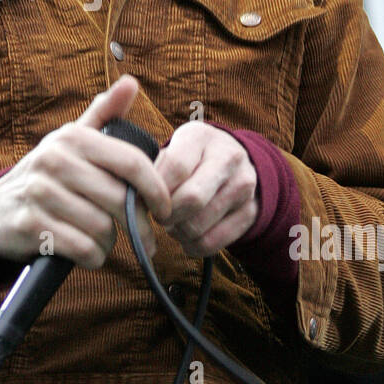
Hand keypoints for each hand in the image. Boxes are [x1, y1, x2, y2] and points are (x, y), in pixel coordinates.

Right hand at [0, 75, 171, 269]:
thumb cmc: (49, 175)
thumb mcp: (73, 140)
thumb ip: (105, 112)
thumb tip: (131, 82)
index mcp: (72, 138)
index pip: (130, 162)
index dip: (156, 188)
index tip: (165, 208)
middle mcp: (54, 160)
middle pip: (119, 200)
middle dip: (138, 225)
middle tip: (145, 237)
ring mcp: (40, 193)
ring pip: (102, 228)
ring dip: (111, 242)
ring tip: (107, 240)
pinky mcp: (31, 225)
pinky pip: (82, 248)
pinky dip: (93, 256)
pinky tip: (89, 252)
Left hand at [153, 122, 258, 256]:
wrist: (233, 161)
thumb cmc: (190, 158)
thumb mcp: (172, 150)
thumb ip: (153, 169)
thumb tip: (134, 197)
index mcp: (201, 136)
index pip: (176, 167)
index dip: (156, 191)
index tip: (147, 200)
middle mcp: (229, 157)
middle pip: (192, 199)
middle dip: (167, 215)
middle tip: (159, 216)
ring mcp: (244, 185)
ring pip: (199, 226)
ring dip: (177, 232)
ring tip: (173, 224)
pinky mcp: (250, 212)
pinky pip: (212, 243)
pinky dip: (192, 246)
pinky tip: (186, 236)